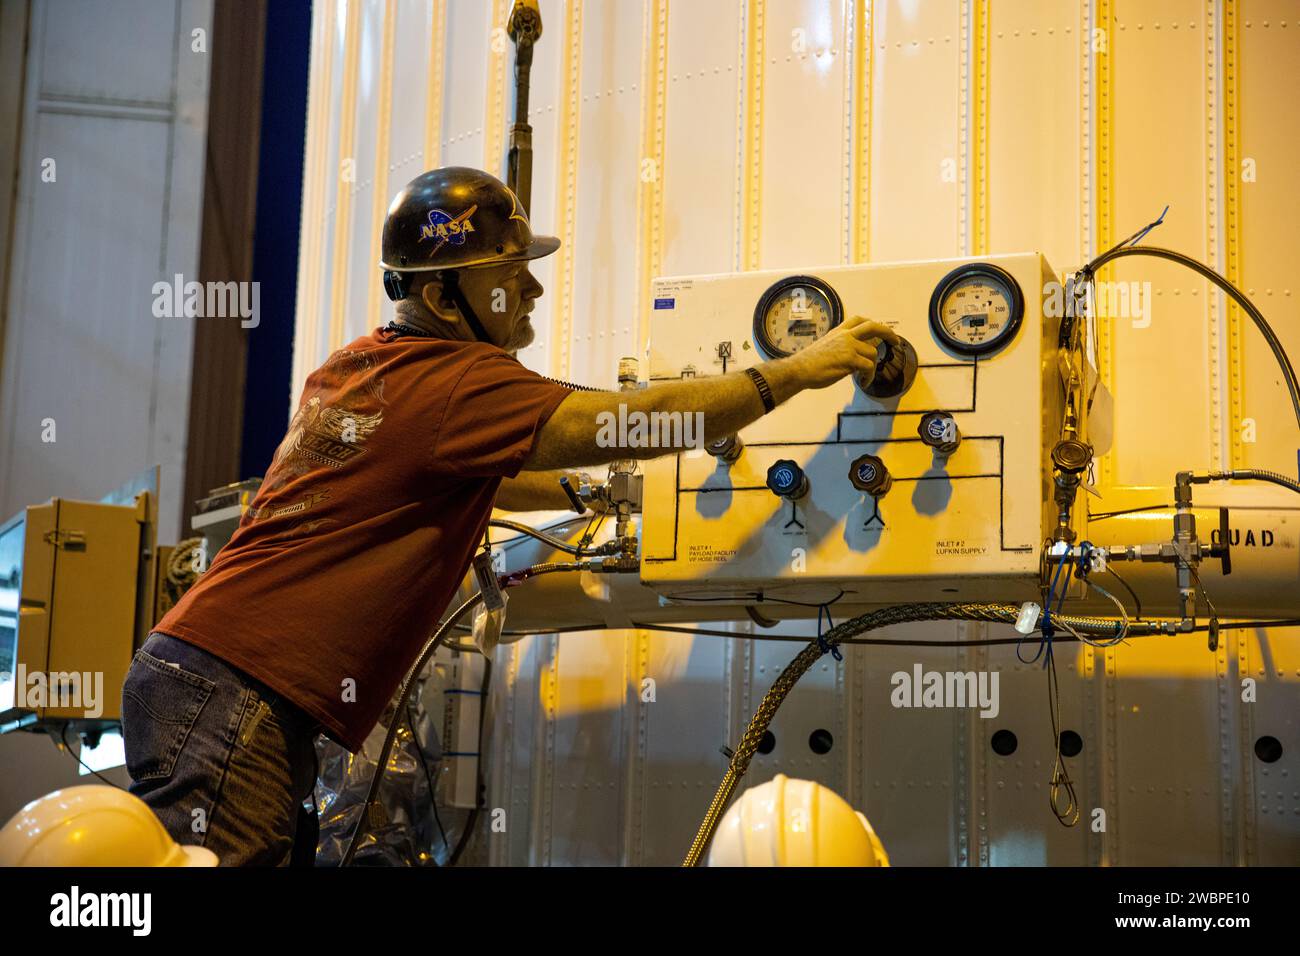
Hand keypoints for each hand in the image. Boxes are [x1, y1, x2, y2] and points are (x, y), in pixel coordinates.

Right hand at [783, 315, 900, 390]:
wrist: (798, 370)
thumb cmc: (807, 364)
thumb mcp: (825, 348)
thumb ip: (840, 348)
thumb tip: (853, 359)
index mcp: (838, 332)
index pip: (858, 320)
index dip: (871, 323)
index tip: (879, 330)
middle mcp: (845, 336)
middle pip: (873, 326)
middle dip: (888, 332)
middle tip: (895, 341)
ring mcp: (848, 346)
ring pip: (872, 353)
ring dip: (873, 367)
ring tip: (865, 377)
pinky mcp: (850, 359)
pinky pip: (869, 367)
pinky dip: (869, 377)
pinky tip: (864, 382)